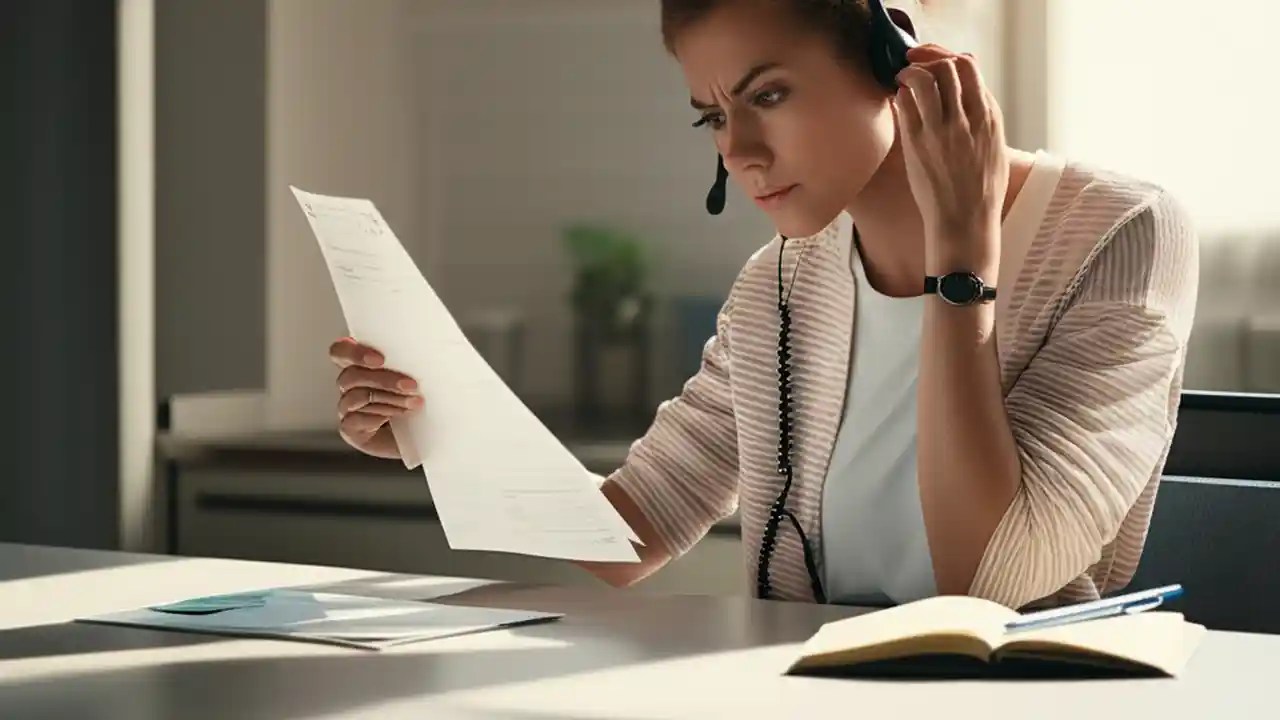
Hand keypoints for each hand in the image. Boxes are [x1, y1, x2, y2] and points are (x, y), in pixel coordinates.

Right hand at [328, 337, 422, 458]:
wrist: (426, 435)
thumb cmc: (421, 402)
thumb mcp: (418, 377)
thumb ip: (411, 362)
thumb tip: (427, 352)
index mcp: (361, 364)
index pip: (341, 351)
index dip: (354, 352)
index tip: (380, 359)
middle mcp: (350, 385)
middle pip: (350, 375)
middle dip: (383, 379)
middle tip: (411, 385)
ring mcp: (347, 408)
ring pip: (356, 397)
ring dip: (389, 398)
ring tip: (414, 403)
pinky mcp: (350, 429)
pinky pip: (355, 419)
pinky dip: (378, 417)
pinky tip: (398, 419)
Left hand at [893, 44, 1009, 269]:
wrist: (965, 220)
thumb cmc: (980, 189)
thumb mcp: (994, 146)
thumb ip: (982, 116)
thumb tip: (968, 90)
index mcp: (989, 116)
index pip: (970, 67)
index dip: (948, 56)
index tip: (936, 59)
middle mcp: (967, 118)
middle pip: (946, 66)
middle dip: (927, 57)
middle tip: (913, 61)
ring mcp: (941, 130)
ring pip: (924, 79)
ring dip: (909, 72)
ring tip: (902, 78)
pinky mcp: (918, 144)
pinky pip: (905, 105)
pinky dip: (900, 96)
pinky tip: (899, 101)